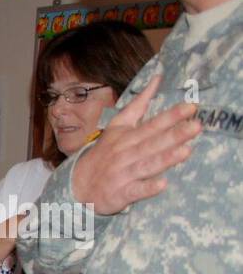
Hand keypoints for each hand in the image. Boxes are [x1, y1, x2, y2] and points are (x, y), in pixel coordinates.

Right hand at [70, 75, 199, 215]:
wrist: (77, 185)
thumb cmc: (105, 153)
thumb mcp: (118, 126)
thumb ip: (139, 104)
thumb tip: (157, 79)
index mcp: (126, 136)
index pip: (151, 124)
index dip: (170, 116)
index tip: (190, 108)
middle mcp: (125, 154)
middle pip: (151, 143)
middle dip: (173, 136)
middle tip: (196, 127)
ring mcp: (122, 174)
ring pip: (145, 165)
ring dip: (164, 159)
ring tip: (185, 152)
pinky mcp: (120, 194)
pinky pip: (134, 191)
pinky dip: (147, 188)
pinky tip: (161, 184)